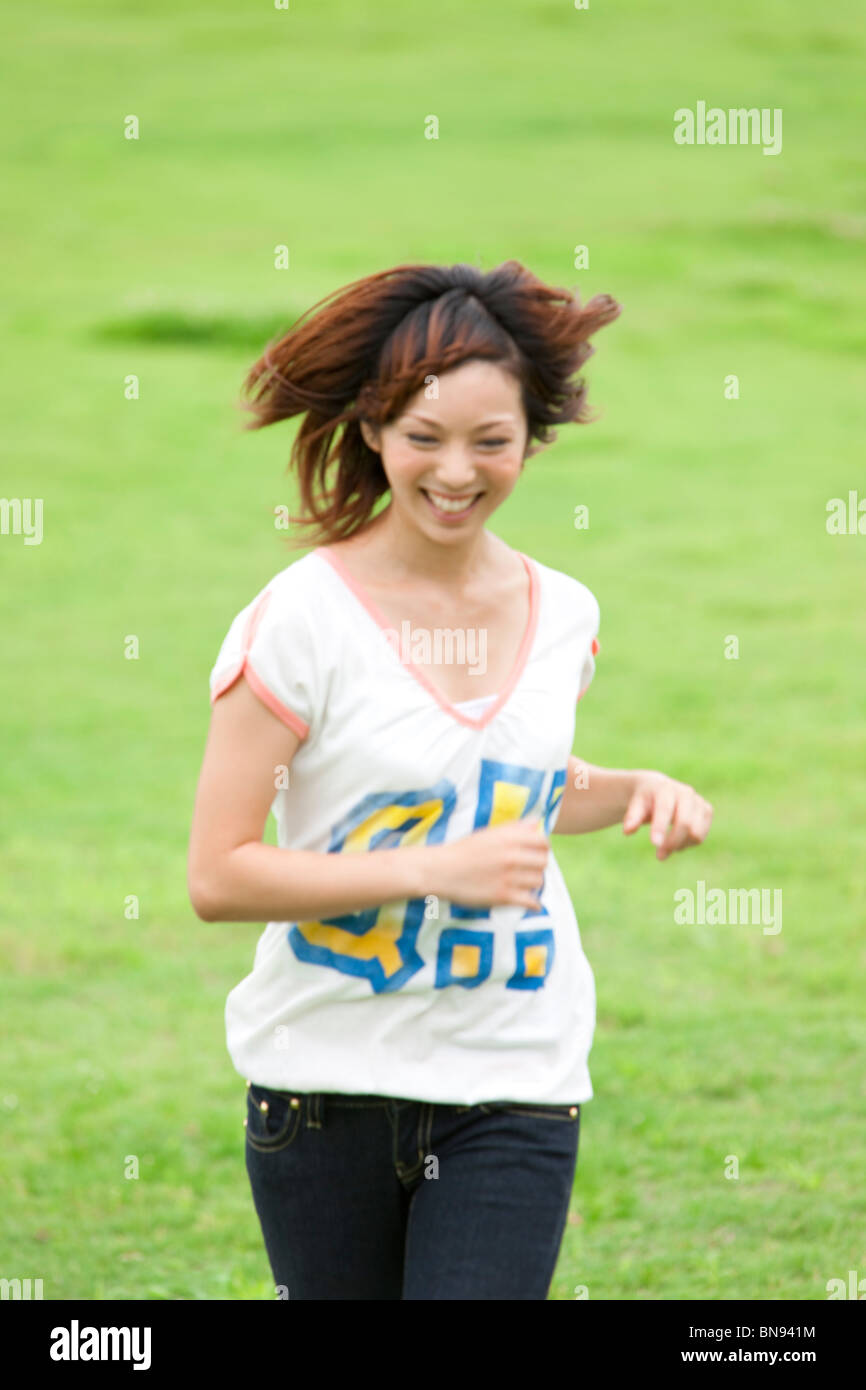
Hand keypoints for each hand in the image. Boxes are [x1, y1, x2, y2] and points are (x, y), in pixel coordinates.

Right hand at [430, 817, 548, 910]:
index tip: (535, 853)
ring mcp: (509, 877)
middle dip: (538, 866)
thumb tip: (537, 823)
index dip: (542, 848)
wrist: (440, 871)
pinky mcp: (504, 897)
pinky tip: (529, 902)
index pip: (543, 842)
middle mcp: (511, 856)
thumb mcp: (489, 833)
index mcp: (509, 838)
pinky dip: (533, 903)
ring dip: (533, 883)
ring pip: (538, 881)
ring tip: (523, 884)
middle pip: (543, 862)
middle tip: (528, 870)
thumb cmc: (464, 851)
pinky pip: (531, 901)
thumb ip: (515, 828)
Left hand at [622, 771, 712, 860]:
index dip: (660, 827)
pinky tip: (676, 842)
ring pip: (696, 833)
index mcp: (666, 789)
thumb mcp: (635, 805)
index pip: (665, 810)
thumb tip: (627, 831)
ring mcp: (698, 801)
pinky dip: (688, 843)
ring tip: (665, 848)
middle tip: (659, 857)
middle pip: (685, 823)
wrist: (659, 789)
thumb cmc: (645, 800)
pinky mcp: (707, 811)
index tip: (654, 844)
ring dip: (680, 846)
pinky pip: (700, 835)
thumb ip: (632, 817)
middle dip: (672, 842)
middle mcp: (686, 793)